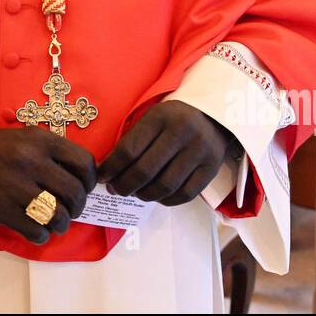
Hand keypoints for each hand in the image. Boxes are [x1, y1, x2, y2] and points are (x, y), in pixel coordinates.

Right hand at [0, 128, 96, 243]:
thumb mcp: (26, 138)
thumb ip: (52, 153)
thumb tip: (81, 178)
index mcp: (41, 140)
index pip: (84, 163)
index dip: (90, 180)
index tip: (84, 187)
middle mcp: (31, 161)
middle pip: (74, 193)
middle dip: (78, 206)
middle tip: (71, 209)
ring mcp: (16, 186)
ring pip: (58, 216)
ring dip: (61, 224)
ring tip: (55, 222)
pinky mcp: (2, 209)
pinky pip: (36, 231)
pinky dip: (41, 235)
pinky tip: (37, 230)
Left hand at [96, 101, 237, 206]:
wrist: (213, 115)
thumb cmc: (173, 118)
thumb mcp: (152, 117)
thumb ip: (133, 140)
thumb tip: (109, 171)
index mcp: (160, 117)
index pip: (128, 149)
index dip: (111, 168)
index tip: (101, 176)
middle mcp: (181, 133)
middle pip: (145, 171)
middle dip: (124, 185)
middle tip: (115, 189)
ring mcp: (199, 151)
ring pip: (164, 186)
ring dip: (143, 195)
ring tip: (135, 193)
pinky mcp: (211, 168)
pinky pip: (184, 194)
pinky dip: (165, 200)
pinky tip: (156, 196)